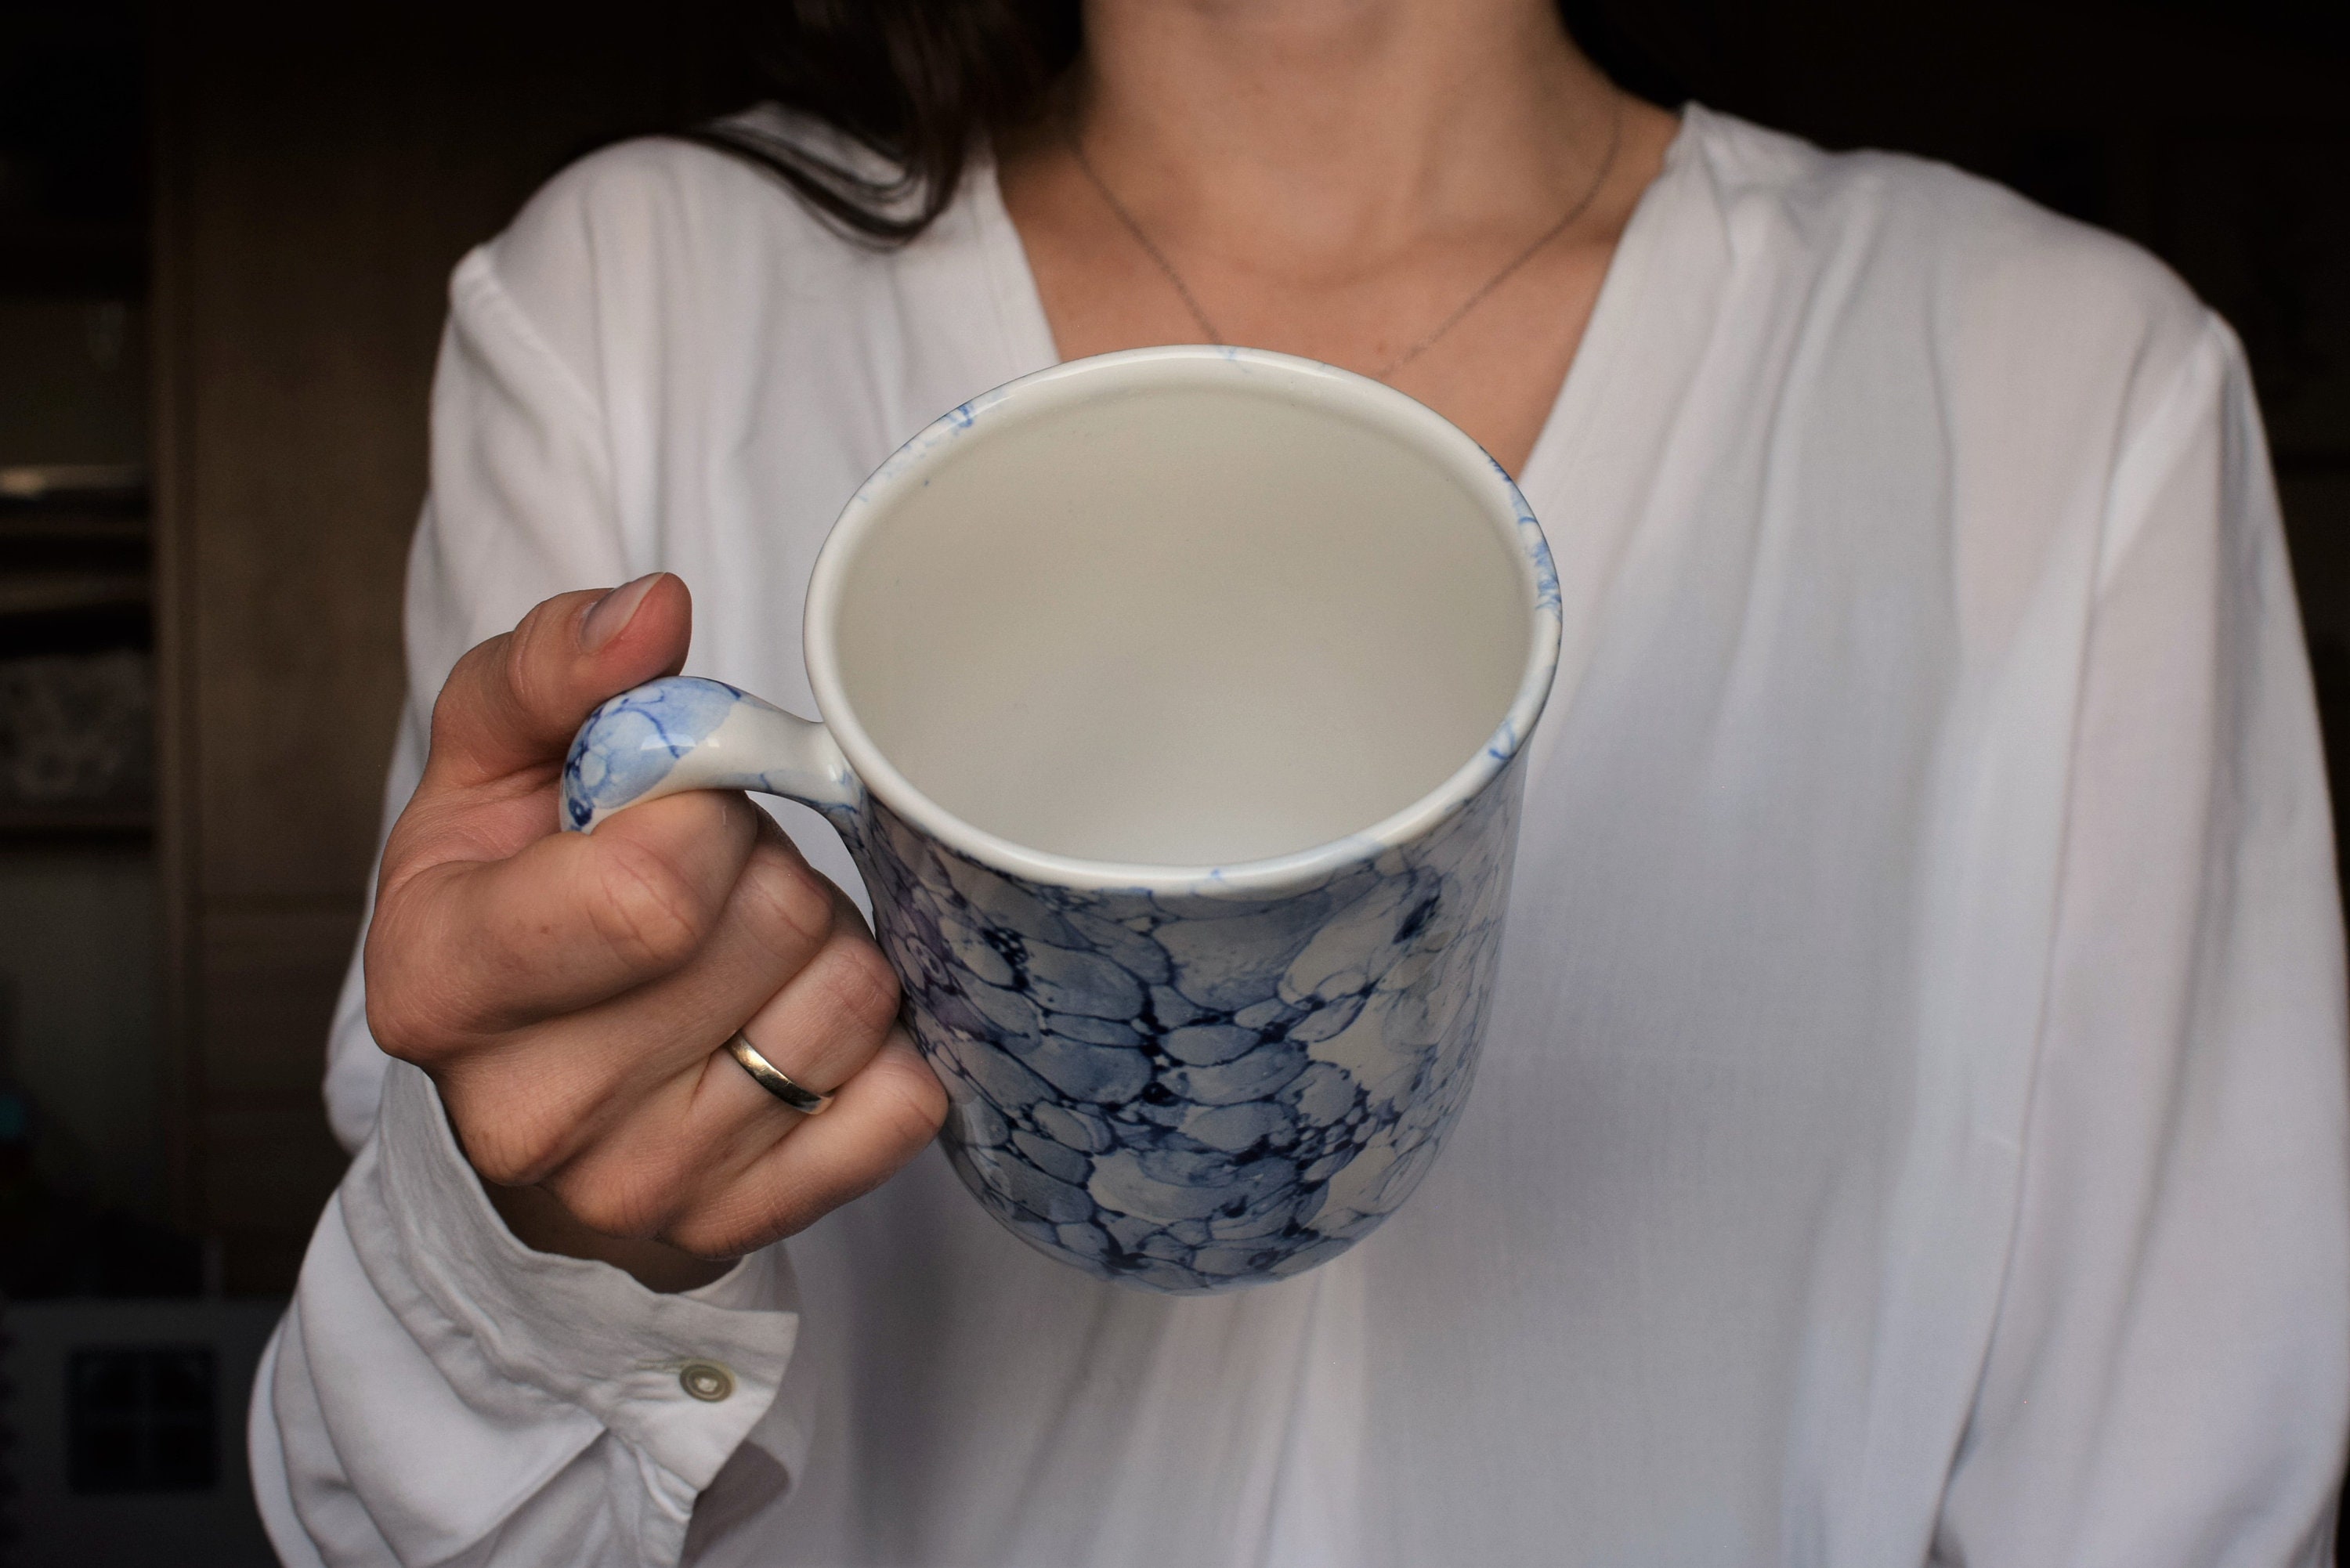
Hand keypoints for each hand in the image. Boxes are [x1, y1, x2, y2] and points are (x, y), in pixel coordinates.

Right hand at [364, 574, 945, 1284]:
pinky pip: (900, 1107)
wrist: (527, 1074)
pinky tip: (800, 1026)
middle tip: (717, 887)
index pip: (653, 890)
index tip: (680, 809)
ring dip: (828, 951)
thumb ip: (557, 668)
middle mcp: (522, 1113)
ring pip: (850, 1008)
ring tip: (750, 957)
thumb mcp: (495, 757)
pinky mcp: (736, 1232)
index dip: (707, 815)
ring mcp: (633, 1192)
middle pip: (771, 933)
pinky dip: (883, 1049)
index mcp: (440, 980)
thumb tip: (653, 614)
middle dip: (771, 871)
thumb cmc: (517, 893)